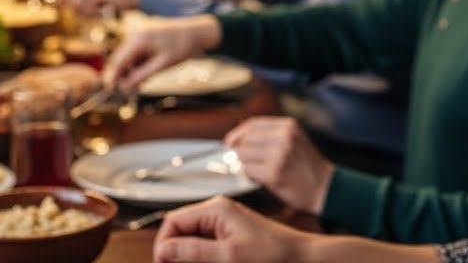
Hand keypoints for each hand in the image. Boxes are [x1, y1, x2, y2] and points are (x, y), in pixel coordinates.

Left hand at [58, 0, 145, 14]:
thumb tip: (71, 5)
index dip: (68, 0)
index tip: (75, 10)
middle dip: (74, 6)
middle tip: (88, 14)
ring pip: (74, 2)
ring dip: (84, 11)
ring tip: (97, 13)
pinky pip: (84, 7)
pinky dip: (91, 14)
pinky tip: (102, 13)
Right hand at [104, 14, 220, 89]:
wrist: (197, 32)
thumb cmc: (182, 47)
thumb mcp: (162, 65)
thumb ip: (142, 76)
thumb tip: (125, 87)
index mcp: (138, 40)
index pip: (118, 61)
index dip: (112, 76)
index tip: (109, 89)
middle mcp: (136, 35)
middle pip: (120, 58)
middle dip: (122, 75)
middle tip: (131, 90)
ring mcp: (140, 34)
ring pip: (128, 56)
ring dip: (131, 70)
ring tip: (143, 82)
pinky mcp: (145, 36)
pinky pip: (136, 52)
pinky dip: (138, 64)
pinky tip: (147, 71)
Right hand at [154, 196, 308, 262]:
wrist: (304, 258)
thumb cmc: (273, 255)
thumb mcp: (230, 256)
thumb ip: (194, 251)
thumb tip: (163, 250)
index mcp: (215, 210)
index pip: (172, 222)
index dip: (163, 245)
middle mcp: (217, 213)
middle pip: (179, 232)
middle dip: (175, 253)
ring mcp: (224, 225)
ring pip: (191, 241)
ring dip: (187, 257)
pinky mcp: (231, 237)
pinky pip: (206, 246)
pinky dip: (201, 257)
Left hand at [223, 117, 333, 214]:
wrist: (325, 189)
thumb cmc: (306, 167)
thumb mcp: (294, 140)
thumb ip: (270, 136)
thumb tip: (237, 139)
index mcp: (288, 126)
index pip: (253, 124)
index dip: (238, 133)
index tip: (229, 142)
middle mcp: (284, 137)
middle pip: (246, 139)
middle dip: (239, 151)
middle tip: (242, 161)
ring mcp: (279, 155)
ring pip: (244, 155)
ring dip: (244, 164)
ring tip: (257, 170)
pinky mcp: (274, 174)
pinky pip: (248, 171)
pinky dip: (249, 175)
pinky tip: (259, 179)